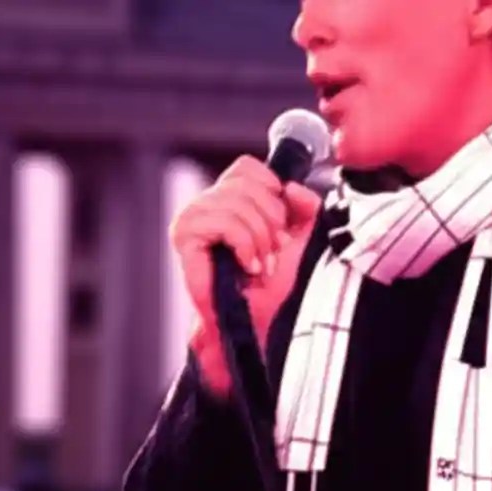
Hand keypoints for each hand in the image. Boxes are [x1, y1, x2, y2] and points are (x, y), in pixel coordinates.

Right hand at [170, 155, 321, 395]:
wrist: (257, 320)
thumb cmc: (271, 284)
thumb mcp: (301, 238)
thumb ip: (305, 206)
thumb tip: (291, 187)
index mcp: (227, 198)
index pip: (247, 168)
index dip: (271, 192)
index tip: (280, 226)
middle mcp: (205, 204)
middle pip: (246, 184)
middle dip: (271, 221)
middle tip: (271, 251)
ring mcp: (192, 218)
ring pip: (237, 202)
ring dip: (259, 237)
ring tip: (259, 262)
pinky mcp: (186, 236)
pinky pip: (224, 222)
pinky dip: (244, 244)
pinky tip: (246, 265)